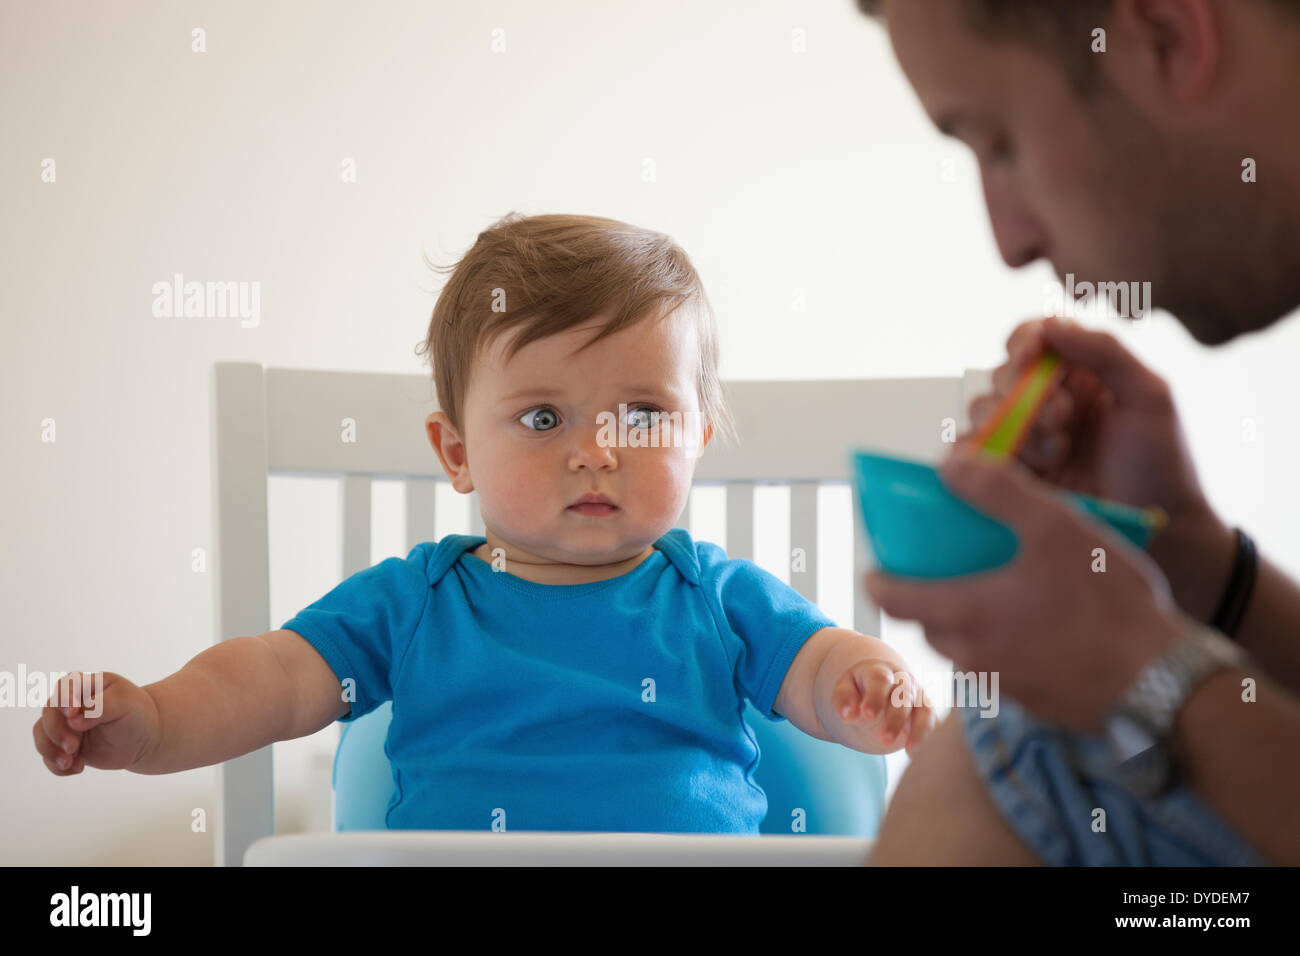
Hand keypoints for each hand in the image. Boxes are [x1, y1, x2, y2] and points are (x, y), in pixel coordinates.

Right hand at [33, 671, 161, 774]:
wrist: (145, 737)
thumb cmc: (136, 712)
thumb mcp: (125, 703)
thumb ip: (100, 706)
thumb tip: (74, 721)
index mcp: (85, 685)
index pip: (63, 687)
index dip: (63, 700)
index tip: (73, 714)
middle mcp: (69, 704)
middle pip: (48, 714)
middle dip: (56, 733)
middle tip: (73, 748)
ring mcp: (65, 726)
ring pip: (42, 735)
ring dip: (51, 751)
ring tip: (71, 762)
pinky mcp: (64, 747)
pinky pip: (49, 757)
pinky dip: (58, 766)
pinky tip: (78, 768)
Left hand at [828, 658, 934, 755]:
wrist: (878, 683)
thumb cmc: (859, 687)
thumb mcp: (845, 688)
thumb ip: (844, 698)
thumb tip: (848, 714)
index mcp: (878, 671)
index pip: (879, 679)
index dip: (875, 697)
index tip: (867, 715)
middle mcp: (902, 680)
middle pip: (904, 696)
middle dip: (896, 719)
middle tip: (885, 740)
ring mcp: (917, 694)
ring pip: (924, 709)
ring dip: (918, 730)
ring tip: (909, 751)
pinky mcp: (926, 709)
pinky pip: (932, 722)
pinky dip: (926, 737)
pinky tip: (913, 753)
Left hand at [864, 449, 1187, 733]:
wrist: (1161, 684)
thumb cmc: (1106, 600)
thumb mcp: (1054, 527)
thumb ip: (998, 492)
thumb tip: (948, 466)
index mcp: (965, 614)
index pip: (895, 601)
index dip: (879, 582)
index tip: (875, 570)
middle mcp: (973, 657)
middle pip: (928, 627)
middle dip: (924, 600)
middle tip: (938, 573)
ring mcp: (1005, 686)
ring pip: (965, 651)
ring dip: (966, 625)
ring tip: (991, 595)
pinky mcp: (1036, 703)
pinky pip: (1002, 671)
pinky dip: (1003, 647)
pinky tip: (1036, 627)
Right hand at [966, 316, 1234, 620]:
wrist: (1158, 534)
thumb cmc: (1161, 462)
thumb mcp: (1148, 395)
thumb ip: (1104, 350)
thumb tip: (1048, 325)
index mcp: (1080, 373)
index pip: (1033, 338)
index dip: (1023, 341)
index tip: (1029, 357)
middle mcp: (1046, 400)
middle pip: (1001, 373)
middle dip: (1023, 392)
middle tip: (1062, 419)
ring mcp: (1024, 439)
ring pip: (983, 411)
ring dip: (1015, 427)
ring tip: (1057, 452)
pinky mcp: (1007, 475)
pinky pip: (969, 452)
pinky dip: (977, 452)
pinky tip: (1014, 466)